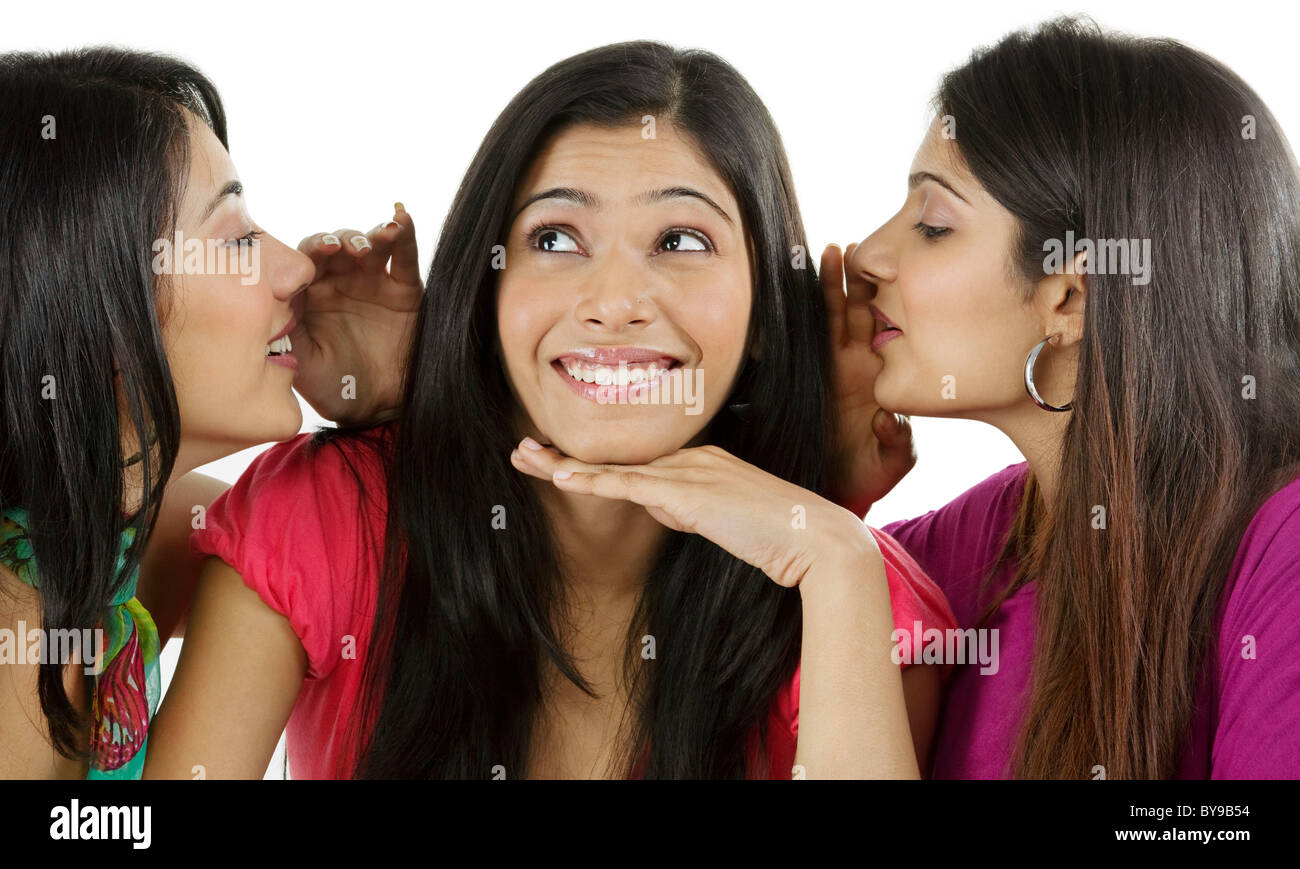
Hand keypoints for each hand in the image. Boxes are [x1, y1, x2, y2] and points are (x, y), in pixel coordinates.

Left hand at [289, 204, 420, 425]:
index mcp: (308, 296)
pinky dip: (404, 234)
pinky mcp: (403, 288)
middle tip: (337, 247)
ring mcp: (371, 281)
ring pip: (366, 246)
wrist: (380, 408)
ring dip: (366, 236)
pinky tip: (401, 220)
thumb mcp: (302, 365)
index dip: (305, 254)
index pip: (300, 263)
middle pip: (333, 249)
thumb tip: (266, 307)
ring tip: (371, 242)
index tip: (314, 254)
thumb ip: (284, 335)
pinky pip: (403, 256)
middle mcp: (337, 282)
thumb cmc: (335, 388)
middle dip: (334, 242)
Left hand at [509, 438, 878, 588]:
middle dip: (566, 455)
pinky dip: (593, 479)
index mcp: (703, 461)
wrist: (816, 540)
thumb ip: (692, 511)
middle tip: (523, 450)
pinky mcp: (689, 492)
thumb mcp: (725, 522)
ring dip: (563, 463)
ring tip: (524, 458)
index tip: (560, 462)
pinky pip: (631, 485)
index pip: (638, 464)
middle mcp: (693, 457)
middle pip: (618, 458)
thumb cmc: (780, 536)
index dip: (595, 464)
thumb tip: (666, 510)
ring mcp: (691, 471)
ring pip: (615, 466)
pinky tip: (562, 475)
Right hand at [820, 243, 916, 515]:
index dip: (891, 299)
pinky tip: (795, 290)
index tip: (893, 267)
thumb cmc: (869, 475)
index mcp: (883, 376)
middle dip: (858, 278)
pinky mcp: (807, 379)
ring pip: (832, 318)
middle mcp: (857, 366)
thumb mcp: (894, 461)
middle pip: (859, 311)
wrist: (835, 493)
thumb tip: (888, 420)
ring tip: (830, 253)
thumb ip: (898, 441)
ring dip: (830, 287)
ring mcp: (831, 369)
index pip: (889, 328)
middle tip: (856, 246)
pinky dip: (801, 316)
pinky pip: (804, 341)